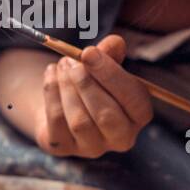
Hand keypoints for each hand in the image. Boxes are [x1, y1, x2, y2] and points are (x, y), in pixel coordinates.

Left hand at [34, 35, 152, 157]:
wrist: (63, 102)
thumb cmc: (93, 82)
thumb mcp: (104, 65)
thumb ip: (111, 53)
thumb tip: (114, 43)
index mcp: (138, 116)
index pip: (134, 101)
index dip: (112, 75)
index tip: (89, 52)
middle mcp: (120, 138)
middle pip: (106, 116)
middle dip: (86, 84)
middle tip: (71, 61)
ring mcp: (91, 147)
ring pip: (79, 120)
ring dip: (67, 86)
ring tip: (62, 64)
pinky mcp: (63, 147)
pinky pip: (56, 120)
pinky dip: (51, 91)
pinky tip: (50, 74)